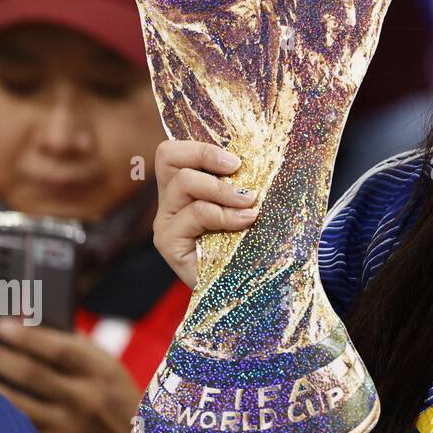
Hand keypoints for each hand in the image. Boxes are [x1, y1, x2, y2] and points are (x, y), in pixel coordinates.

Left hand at [0, 319, 171, 432]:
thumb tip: (35, 326)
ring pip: (16, 403)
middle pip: (31, 374)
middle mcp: (86, 400)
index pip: (61, 349)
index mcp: (104, 373)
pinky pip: (16, 427)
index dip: (28, 336)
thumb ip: (79, 349)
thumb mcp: (111, 371)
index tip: (2, 325)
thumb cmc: (118, 403)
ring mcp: (68, 428)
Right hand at [154, 138, 259, 287]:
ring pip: (184, 182)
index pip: (175, 152)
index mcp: (186, 185)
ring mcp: (166, 221)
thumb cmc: (251, 239)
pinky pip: (194, 214)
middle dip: (206, 155)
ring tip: (250, 203)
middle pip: (168, 156)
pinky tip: (245, 221)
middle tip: (238, 168)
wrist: (247, 285)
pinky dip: (223, 214)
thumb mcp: (249, 203)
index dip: (201, 147)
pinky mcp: (168, 242)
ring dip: (223, 189)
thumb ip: (245, 180)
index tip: (237, 159)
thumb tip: (266, 153)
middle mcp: (171, 200)